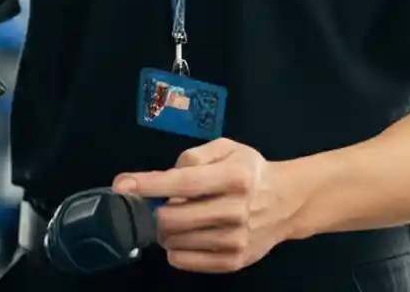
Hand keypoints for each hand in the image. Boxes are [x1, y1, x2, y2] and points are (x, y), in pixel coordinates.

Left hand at [113, 138, 301, 273]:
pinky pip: (184, 261)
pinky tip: (186, 236)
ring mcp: (235, 240)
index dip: (149, 184)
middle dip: (155, 211)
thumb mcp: (227, 148)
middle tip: (161, 205)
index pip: (183, 183)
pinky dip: (175, 249)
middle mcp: (235, 210)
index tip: (122, 184)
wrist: (287, 203)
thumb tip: (167, 176)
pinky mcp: (233, 261)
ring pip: (174, 241)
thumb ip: (194, 155)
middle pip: (172, 217)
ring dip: (166, 230)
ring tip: (180, 219)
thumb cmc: (250, 172)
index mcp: (234, 177)